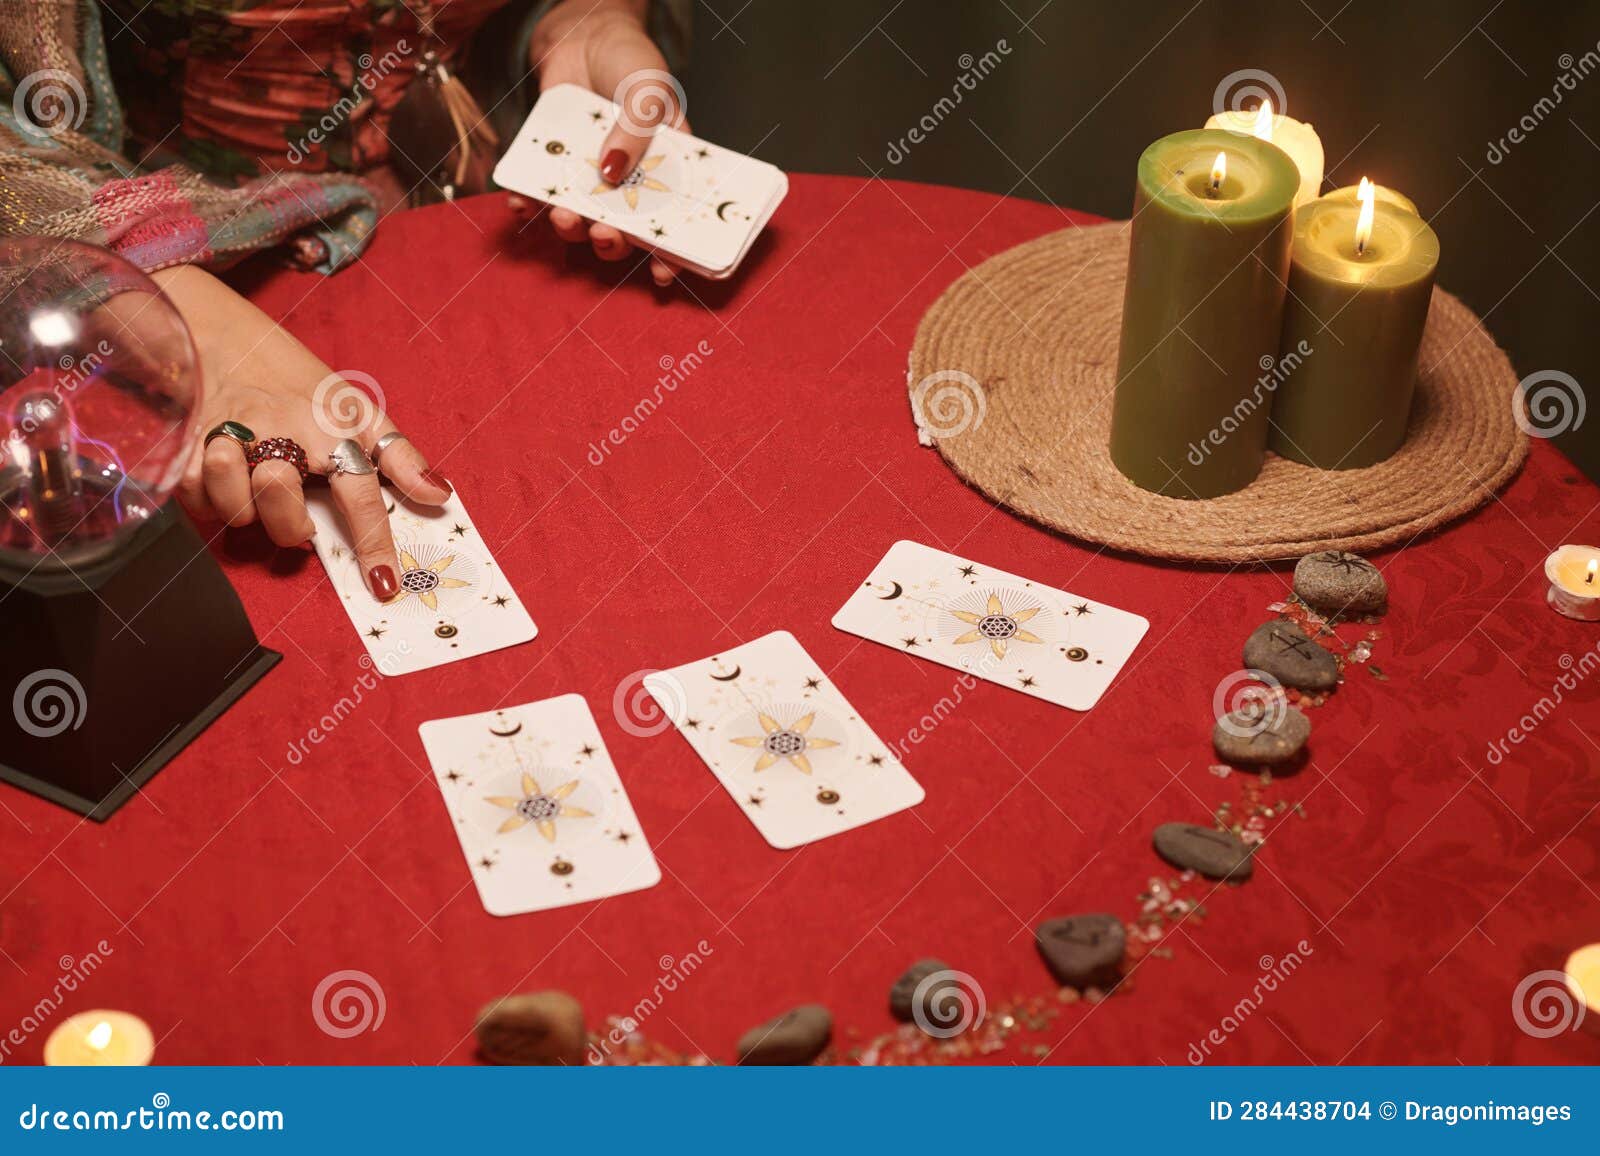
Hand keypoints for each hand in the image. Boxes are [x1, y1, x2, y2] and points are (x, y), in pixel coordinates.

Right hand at [155, 266, 451, 601]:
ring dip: (244, 510)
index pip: (361, 492)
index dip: (374, 542)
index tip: (384, 584)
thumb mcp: (354, 408)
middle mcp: (280, 432)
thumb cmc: (293, 378)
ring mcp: (228, 436)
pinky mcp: (182, 442)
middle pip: (284, 504)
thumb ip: (399, 455)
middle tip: (295, 519)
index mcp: (330, 428)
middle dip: (289, 526)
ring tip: (252, 490)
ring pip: (234, 505)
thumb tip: (439, 495)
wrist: (214, 330)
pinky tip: (219, 483)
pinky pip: (192, 495)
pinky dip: (205, 500)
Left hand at [510, 0, 685, 286]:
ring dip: (571, 229)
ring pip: (581, 219)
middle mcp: (627, 183)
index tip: (661, 273)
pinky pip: (540, 194)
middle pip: (622, 232)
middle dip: (611, 243)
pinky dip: (529, 204)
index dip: (669, 254)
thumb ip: (635, 132)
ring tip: (564, 215)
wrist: (587, 33)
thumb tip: (610, 173)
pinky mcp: (555, 163)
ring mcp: (588, 176)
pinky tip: (523, 205)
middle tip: (603, 234)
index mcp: (665, 172)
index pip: (672, 223)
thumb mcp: (646, 91)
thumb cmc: (631, 60)